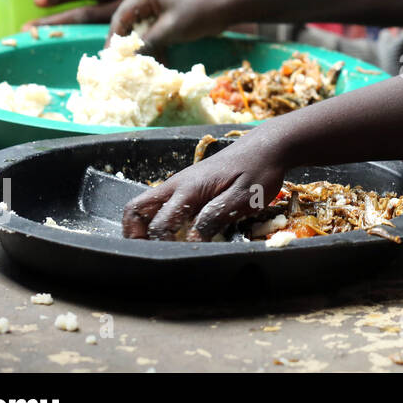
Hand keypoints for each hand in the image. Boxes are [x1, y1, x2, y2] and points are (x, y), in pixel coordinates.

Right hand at [109, 0, 231, 53]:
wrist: (229, 4)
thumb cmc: (199, 12)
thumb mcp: (170, 29)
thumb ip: (148, 43)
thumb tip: (129, 59)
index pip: (120, 17)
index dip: (114, 38)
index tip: (110, 57)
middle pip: (130, 22)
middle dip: (127, 43)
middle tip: (120, 64)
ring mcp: (158, 4)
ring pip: (143, 28)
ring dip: (143, 46)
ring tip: (136, 65)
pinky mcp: (168, 14)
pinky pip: (155, 29)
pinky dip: (155, 43)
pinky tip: (156, 59)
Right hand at [122, 131, 284, 240]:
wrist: (267, 146)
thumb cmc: (258, 171)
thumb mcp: (243, 198)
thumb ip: (216, 217)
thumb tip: (191, 240)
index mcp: (189, 188)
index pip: (159, 223)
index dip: (163, 244)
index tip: (177, 256)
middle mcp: (177, 185)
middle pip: (136, 209)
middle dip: (135, 234)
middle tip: (150, 253)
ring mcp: (180, 184)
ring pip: (146, 205)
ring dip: (145, 227)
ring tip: (160, 246)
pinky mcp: (188, 186)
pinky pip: (162, 203)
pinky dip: (160, 219)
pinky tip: (178, 234)